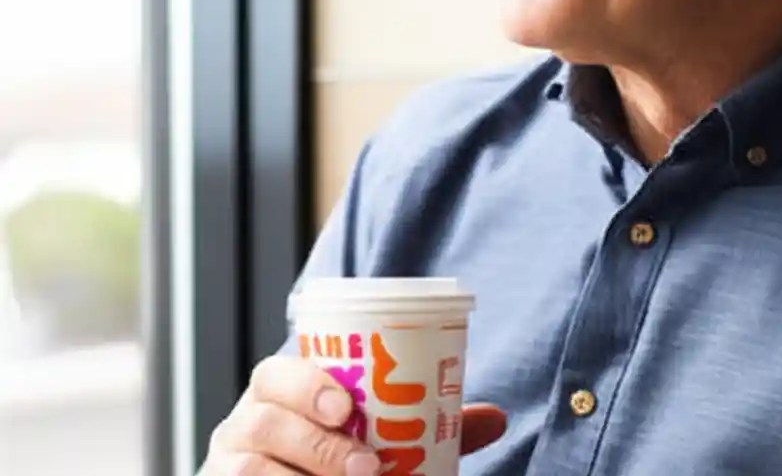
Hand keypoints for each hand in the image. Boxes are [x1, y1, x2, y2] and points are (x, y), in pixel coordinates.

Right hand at [201, 355, 507, 474]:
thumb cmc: (333, 457)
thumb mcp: (375, 438)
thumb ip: (425, 430)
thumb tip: (496, 417)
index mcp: (277, 392)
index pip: (275, 373)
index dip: (305, 383)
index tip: (346, 406)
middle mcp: (243, 426)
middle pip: (264, 422)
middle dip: (316, 443)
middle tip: (366, 465)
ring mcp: (227, 467)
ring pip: (249, 469)